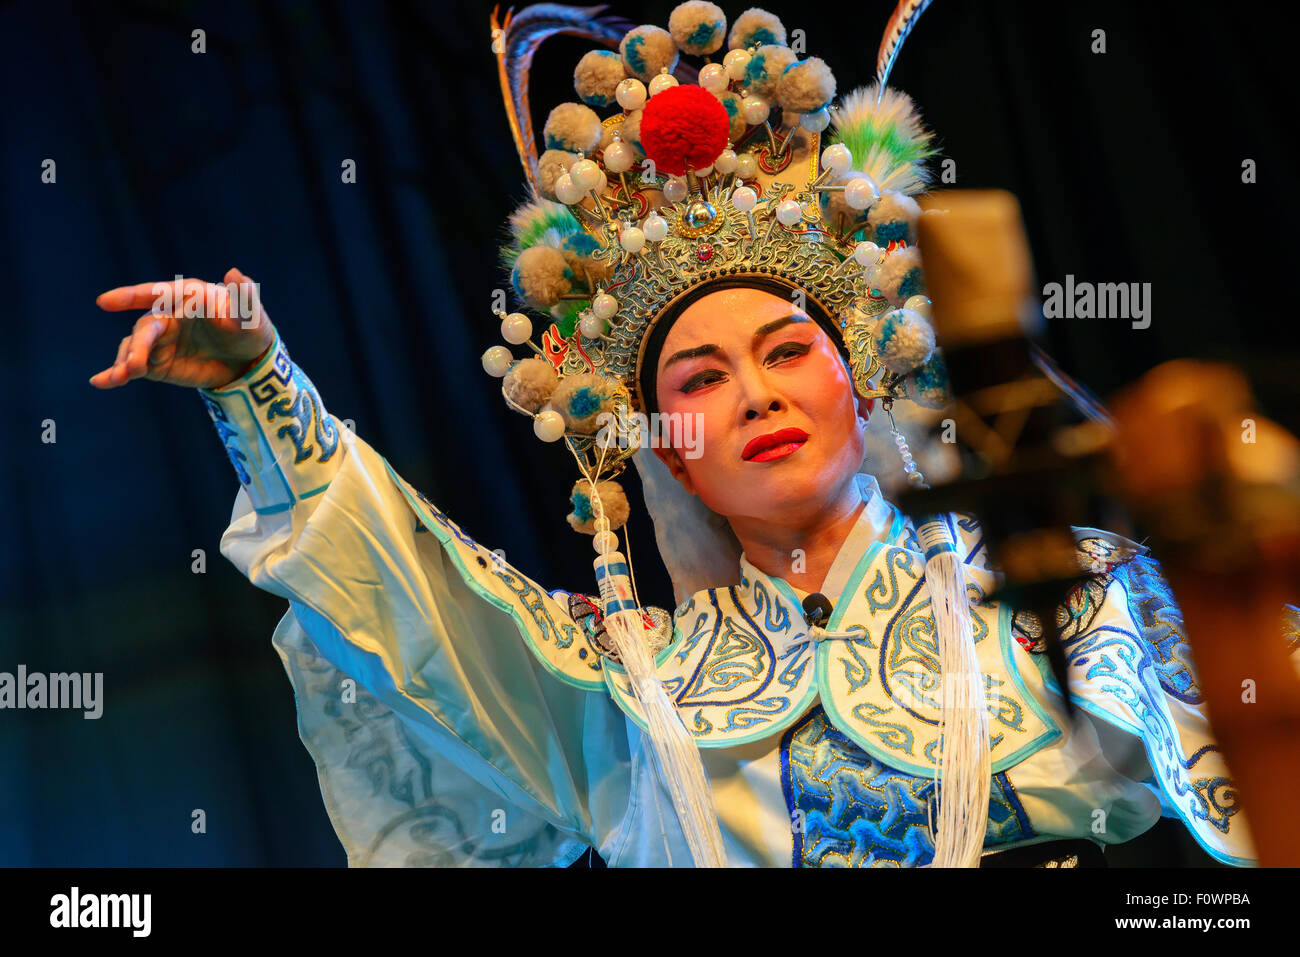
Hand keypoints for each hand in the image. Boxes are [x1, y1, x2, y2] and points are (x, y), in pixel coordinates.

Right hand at [90, 267, 277, 389]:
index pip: (156, 293)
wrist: (249, 359)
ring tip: (120, 378)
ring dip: (125, 361)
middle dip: (139, 344)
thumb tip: (234, 273)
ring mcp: (160, 340)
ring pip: (134, 347)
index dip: (131, 297)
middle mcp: (167, 316)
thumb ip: (242, 297)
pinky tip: (101, 382)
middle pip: (146, 327)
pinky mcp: (157, 363)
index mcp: (186, 296)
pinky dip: (116, 374)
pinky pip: (133, 367)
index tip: (104, 302)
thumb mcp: (250, 315)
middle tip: (135, 364)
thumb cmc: (249, 328)